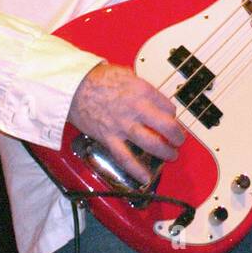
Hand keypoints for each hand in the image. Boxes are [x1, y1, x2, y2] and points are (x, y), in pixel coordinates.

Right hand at [67, 62, 185, 183]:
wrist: (72, 87)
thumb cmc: (96, 78)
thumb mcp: (126, 74)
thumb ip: (141, 87)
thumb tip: (151, 97)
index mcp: (143, 91)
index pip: (169, 107)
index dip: (172, 114)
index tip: (170, 117)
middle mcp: (137, 109)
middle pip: (167, 127)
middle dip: (177, 136)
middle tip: (179, 139)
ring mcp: (123, 126)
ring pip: (152, 143)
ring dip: (165, 152)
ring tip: (171, 155)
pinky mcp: (110, 138)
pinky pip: (126, 158)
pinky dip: (137, 170)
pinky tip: (146, 178)